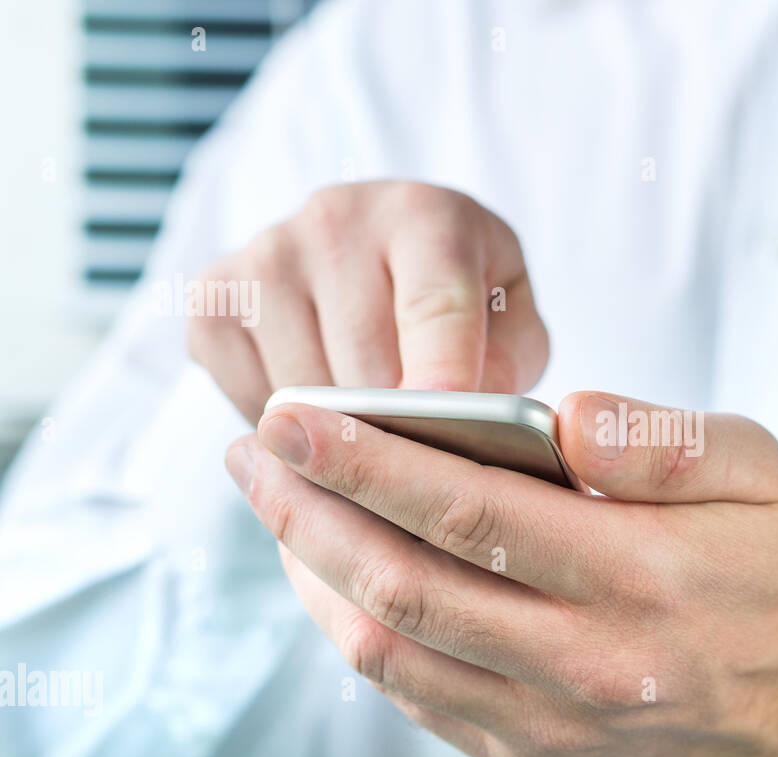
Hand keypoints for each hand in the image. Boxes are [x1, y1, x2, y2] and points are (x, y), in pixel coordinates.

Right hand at [188, 181, 547, 421]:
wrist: (382, 257)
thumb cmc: (463, 303)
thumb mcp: (513, 325)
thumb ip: (506, 367)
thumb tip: (458, 421)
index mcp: (427, 218)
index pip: (435, 303)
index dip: (442, 369)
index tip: (443, 420)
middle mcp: (337, 220)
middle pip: (365, 362)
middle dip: (398, 430)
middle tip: (421, 465)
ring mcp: (266, 255)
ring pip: (303, 391)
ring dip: (341, 437)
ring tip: (376, 439)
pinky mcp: (212, 297)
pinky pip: (247, 396)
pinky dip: (286, 432)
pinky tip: (321, 420)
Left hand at [225, 393, 777, 756]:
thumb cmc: (774, 564)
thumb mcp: (754, 468)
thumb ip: (658, 438)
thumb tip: (561, 414)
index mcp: (641, 572)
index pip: (471, 510)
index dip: (366, 460)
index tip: (293, 415)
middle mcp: (589, 660)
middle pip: (406, 586)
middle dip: (309, 513)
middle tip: (255, 454)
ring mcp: (555, 721)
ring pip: (393, 654)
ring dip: (317, 579)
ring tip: (283, 512)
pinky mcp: (535, 756)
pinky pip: (418, 698)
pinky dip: (363, 635)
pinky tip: (342, 582)